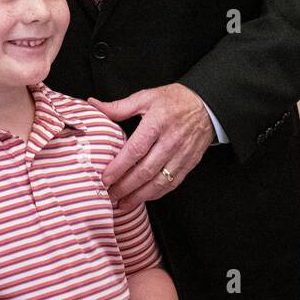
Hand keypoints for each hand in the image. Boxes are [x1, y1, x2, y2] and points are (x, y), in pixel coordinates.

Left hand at [88, 83, 214, 211]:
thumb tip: (94, 105)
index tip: (105, 178)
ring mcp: (181, 155)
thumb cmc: (174, 100)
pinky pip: (171, 184)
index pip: (135, 150)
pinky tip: (142, 198)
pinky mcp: (189, 164)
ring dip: (138, 196)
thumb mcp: (146, 97)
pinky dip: (155, 194)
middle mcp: (170, 141)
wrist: (206, 105)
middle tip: (109, 195)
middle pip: (145, 171)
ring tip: (122, 203)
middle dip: (125, 187)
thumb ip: (119, 106)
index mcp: (157, 123)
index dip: (119, 167)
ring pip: (158, 182)